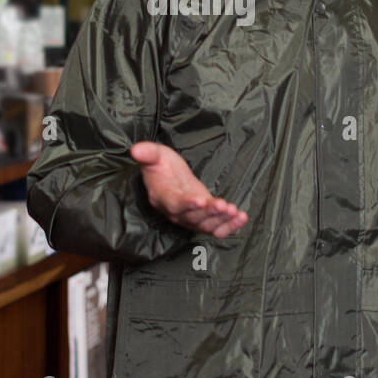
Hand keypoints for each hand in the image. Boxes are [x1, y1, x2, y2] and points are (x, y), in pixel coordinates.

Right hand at [130, 141, 247, 238]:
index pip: (175, 204)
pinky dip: (230, 226)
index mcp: (164, 197)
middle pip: (193, 217)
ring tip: (235, 212)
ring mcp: (190, 217)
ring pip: (206, 225)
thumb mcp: (155, 155)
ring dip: (222, 220)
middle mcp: (176, 212)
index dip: (187, 204)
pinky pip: (216, 228)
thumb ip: (147, 153)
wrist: (168, 177)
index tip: (200, 200)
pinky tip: (242, 218)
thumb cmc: (161, 165)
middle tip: (224, 205)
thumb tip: (135, 149)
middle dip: (210, 213)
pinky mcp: (203, 218)